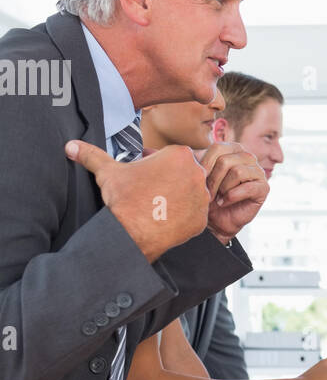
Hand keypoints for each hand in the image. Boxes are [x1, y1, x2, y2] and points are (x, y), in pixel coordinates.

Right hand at [65, 139, 208, 261]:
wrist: (132, 233)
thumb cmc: (124, 199)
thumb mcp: (107, 172)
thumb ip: (91, 155)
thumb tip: (71, 146)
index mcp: (179, 155)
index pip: (170, 156)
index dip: (156, 165)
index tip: (147, 175)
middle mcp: (196, 174)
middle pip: (183, 173)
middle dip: (169, 180)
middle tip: (151, 191)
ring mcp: (201, 198)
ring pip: (190, 193)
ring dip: (178, 197)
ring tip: (158, 205)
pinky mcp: (201, 219)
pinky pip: (194, 215)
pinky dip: (183, 217)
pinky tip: (166, 218)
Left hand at [198, 141, 269, 241]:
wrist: (216, 220)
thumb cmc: (207, 195)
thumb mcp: (199, 175)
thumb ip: (197, 160)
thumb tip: (187, 150)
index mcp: (232, 149)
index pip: (217, 148)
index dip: (205, 165)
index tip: (197, 180)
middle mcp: (247, 156)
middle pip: (225, 161)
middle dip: (213, 180)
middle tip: (207, 193)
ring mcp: (258, 171)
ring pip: (237, 172)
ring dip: (223, 188)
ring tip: (218, 197)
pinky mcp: (264, 187)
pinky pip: (247, 187)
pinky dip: (232, 197)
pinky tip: (225, 202)